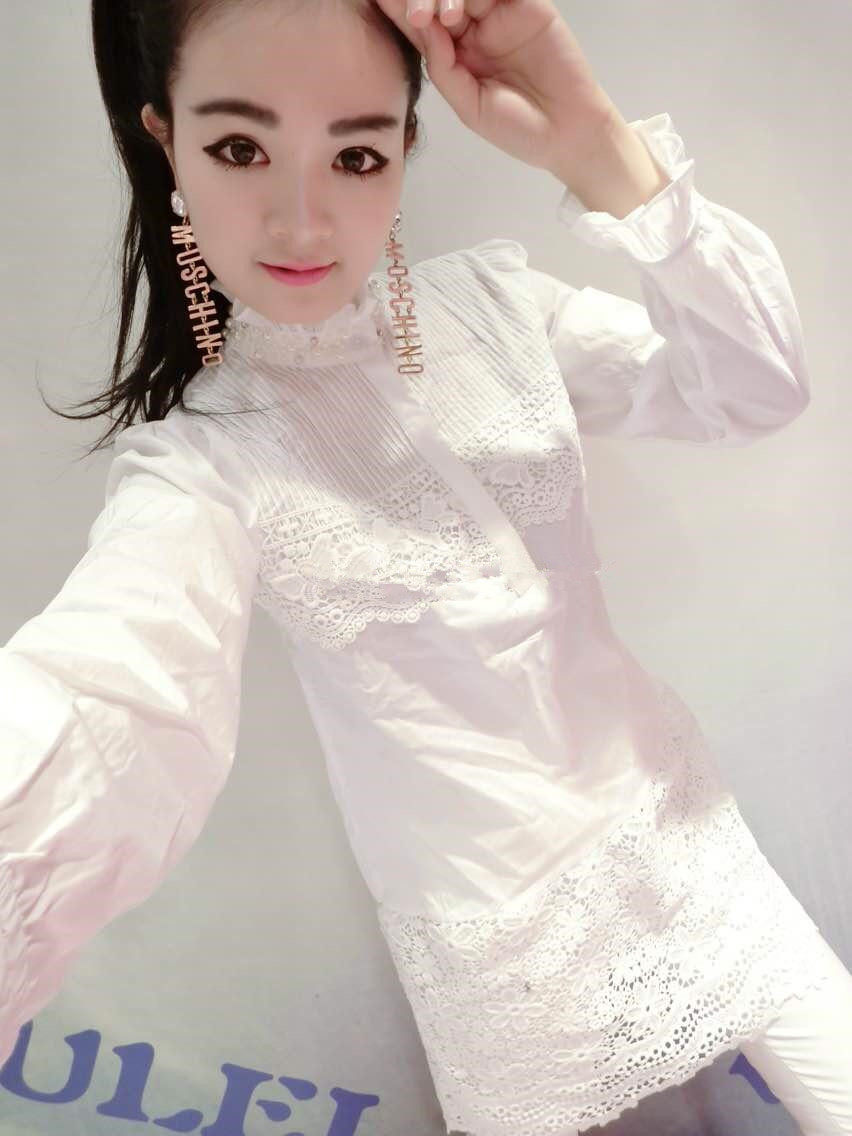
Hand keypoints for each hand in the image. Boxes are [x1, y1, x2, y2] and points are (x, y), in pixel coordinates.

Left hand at [373, 0, 621, 176]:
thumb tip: (423, 28)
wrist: (567, 134)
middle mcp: (475, 28)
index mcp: (456, 53)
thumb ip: (443, 68)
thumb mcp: (469, 106)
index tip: (377, 1)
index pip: (422, 23)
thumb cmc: (519, 129)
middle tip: (413, 13)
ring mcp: (501, 14)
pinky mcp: (529, 5)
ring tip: (443, 18)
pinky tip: (461, 8)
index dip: (399, 10)